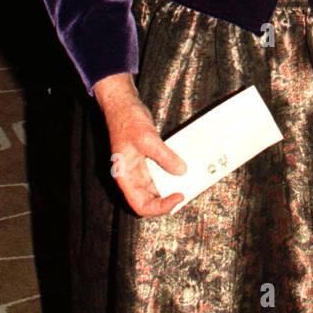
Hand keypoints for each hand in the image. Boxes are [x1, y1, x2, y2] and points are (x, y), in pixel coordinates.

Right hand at [93, 72, 186, 215]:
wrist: (123, 104)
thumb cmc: (127, 121)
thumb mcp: (147, 139)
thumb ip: (164, 156)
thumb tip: (181, 171)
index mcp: (125, 178)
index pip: (141, 205)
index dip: (160, 207)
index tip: (178, 196)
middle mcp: (132, 177)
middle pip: (150, 200)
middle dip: (169, 199)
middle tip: (187, 191)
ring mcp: (140, 169)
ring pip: (157, 187)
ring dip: (172, 186)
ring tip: (189, 182)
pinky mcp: (147, 160)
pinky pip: (161, 172)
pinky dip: (172, 172)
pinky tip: (185, 168)